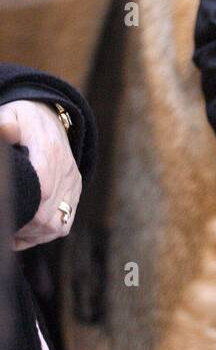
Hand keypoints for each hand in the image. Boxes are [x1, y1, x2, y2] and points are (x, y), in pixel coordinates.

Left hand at [0, 99, 81, 249]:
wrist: (49, 114)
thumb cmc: (23, 118)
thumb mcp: (11, 115)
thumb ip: (5, 125)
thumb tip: (4, 130)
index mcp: (48, 153)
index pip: (43, 192)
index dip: (25, 213)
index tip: (6, 216)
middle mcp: (64, 171)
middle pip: (48, 217)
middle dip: (24, 229)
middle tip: (5, 226)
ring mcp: (71, 182)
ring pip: (58, 225)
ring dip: (34, 234)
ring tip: (14, 232)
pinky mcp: (74, 189)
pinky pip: (65, 222)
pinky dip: (46, 232)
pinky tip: (28, 230)